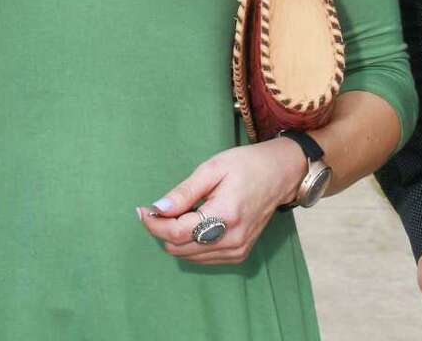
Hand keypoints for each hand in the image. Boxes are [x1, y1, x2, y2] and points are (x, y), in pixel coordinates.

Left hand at [136, 139, 302, 265]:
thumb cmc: (245, 165)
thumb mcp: (212, 169)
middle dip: (163, 229)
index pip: (178, 232)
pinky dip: (190, 243)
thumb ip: (184, 192)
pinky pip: (202, 257)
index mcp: (225, 216)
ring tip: (179, 212)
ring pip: (187, 256)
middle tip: (161, 208)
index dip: (154, 223)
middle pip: (179, 248)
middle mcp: (232, 240)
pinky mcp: (238, 255)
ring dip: (175, 237)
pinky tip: (194, 222)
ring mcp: (237, 251)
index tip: (142, 210)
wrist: (280, 175)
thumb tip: (157, 209)